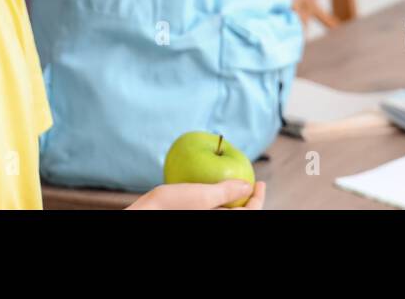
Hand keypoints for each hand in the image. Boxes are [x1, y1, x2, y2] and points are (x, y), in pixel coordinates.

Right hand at [126, 180, 265, 209]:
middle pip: (240, 215)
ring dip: (233, 202)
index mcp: (222, 222)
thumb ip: (227, 191)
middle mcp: (213, 222)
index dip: (259, 198)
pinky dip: (219, 203)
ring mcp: (203, 218)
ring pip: (226, 214)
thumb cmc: (173, 206)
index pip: (251, 213)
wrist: (144, 214)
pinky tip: (214, 190)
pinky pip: (212, 212)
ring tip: (235, 186)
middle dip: (248, 202)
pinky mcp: (194, 215)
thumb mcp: (203, 196)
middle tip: (252, 184)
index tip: (261, 182)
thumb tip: (248, 185)